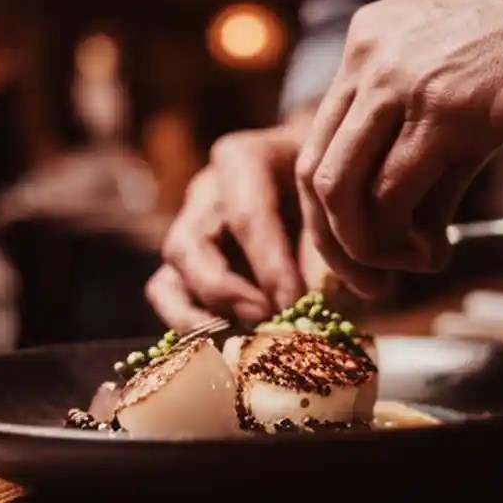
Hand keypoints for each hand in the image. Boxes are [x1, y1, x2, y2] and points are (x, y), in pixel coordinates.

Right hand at [146, 123, 338, 331]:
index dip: (268, 266)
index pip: (245, 215)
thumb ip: (327, 247)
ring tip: (239, 342)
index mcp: (242, 160)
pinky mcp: (187, 265)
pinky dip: (191, 324)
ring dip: (199, 317)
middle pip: (189, 245)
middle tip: (266, 319)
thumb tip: (323, 299)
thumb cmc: (331, 191)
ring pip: (168, 278)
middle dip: (223, 291)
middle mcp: (206, 192)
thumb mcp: (335, 204)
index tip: (295, 303)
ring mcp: (190, 229)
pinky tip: (232, 343)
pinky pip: (167, 296)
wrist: (325, 179)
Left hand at [296, 0, 502, 292]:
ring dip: (363, 250)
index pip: (320, 141)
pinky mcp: (446, 111)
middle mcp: (369, 56)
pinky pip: (392, 197)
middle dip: (333, 243)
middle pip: (313, 171)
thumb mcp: (471, 83)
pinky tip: (436, 253)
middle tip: (369, 284)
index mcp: (369, 42)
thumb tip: (416, 228)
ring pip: (339, 191)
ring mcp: (401, 80)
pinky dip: (402, 242)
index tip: (360, 252)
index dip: (331, 210)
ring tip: (409, 269)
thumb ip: (433, 149)